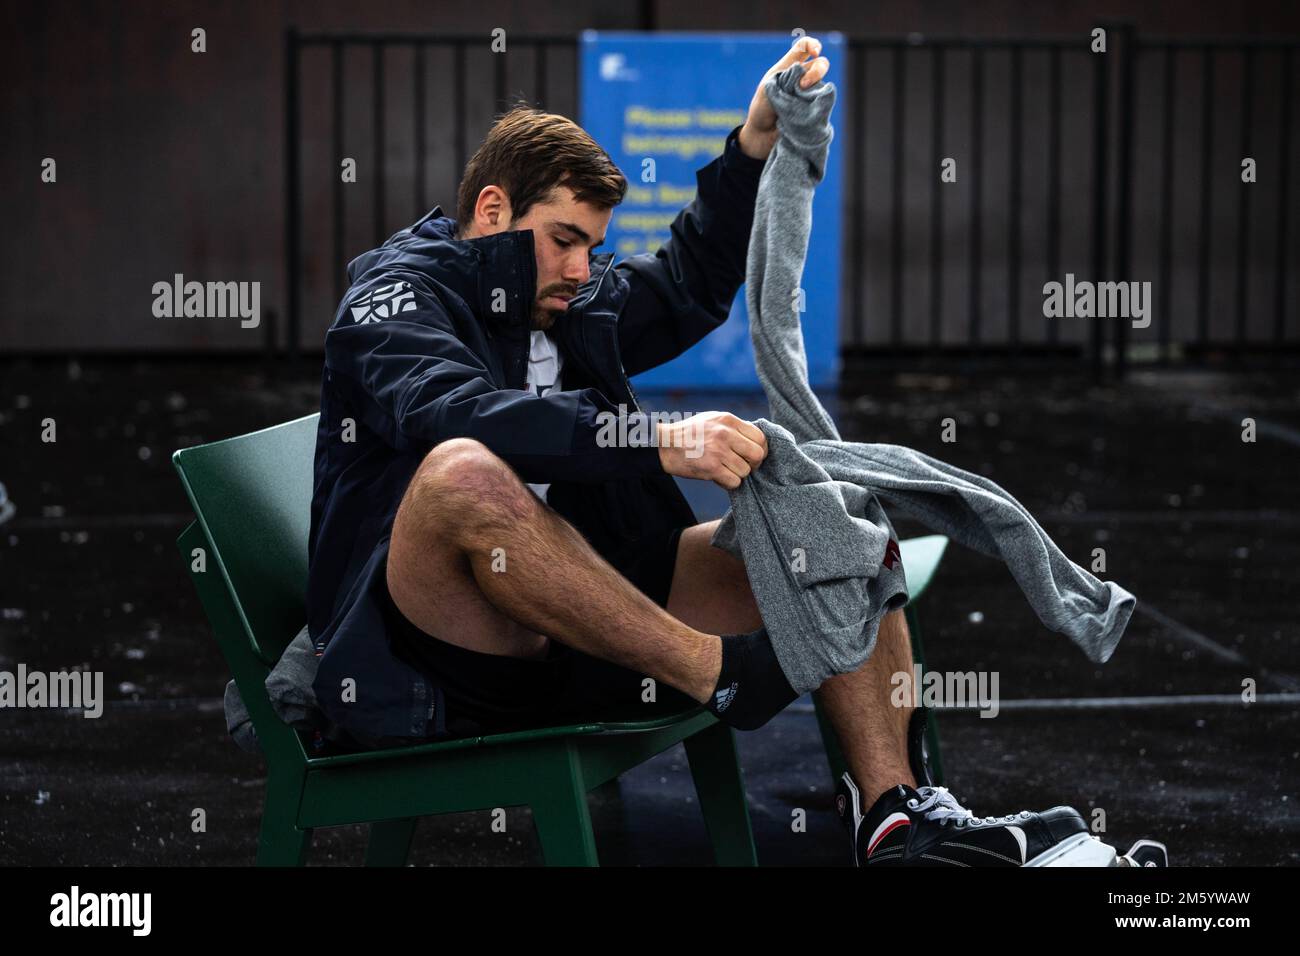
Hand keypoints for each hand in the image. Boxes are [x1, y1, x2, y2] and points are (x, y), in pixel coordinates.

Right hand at [656, 412, 768, 490]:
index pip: (760, 437)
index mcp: (728, 420)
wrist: (664, 445)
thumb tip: (754, 439)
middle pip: (757, 455)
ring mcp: (719, 452)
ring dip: (738, 475)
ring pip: (745, 471)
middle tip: (745, 466)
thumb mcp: (712, 420)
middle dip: (754, 464)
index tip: (754, 456)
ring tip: (725, 470)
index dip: (761, 450)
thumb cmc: (689, 433)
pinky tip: (719, 477)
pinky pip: (734, 482)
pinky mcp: (711, 468)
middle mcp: (725, 434)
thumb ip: (733, 427)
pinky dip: (729, 483)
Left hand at [738, 35, 830, 160]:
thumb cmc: (762, 109)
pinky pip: (824, 102)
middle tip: (803, 86)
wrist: (762, 135)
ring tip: (799, 104)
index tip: (815, 52)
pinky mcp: (814, 108)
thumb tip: (807, 80)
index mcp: (787, 67)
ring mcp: (809, 93)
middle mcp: (801, 78)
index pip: (803, 47)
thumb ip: (787, 77)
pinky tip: (807, 112)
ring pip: (823, 84)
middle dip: (817, 71)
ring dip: (814, 91)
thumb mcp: (769, 87)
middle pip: (821, 64)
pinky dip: (817, 105)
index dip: (812, 44)